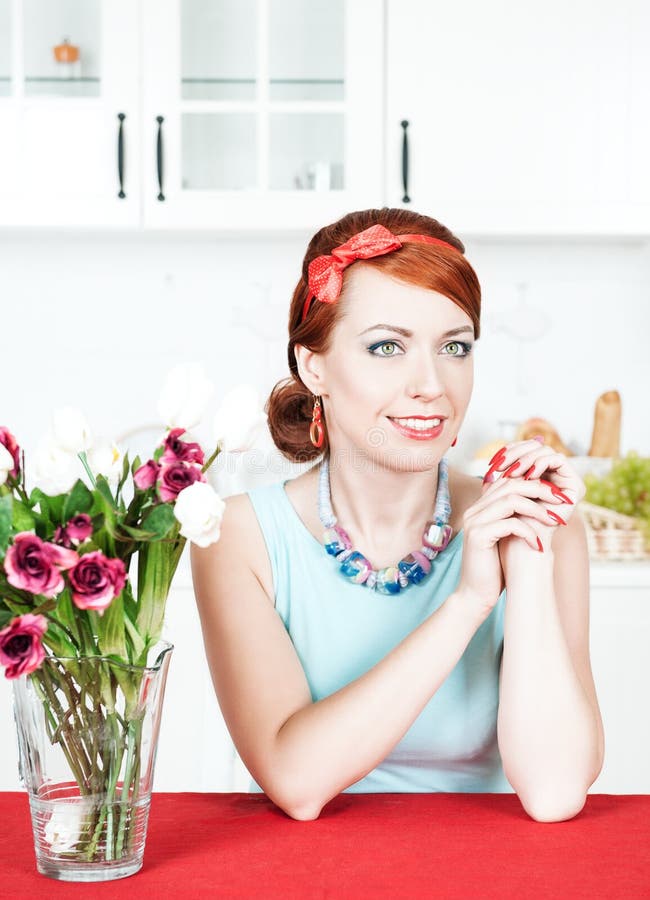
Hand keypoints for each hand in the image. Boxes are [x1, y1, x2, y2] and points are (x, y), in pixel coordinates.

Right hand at [457, 444, 570, 618]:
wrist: (476, 595)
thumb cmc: (495, 568)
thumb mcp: (507, 538)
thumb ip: (516, 518)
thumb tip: (542, 503)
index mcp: (481, 507)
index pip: (508, 481)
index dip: (534, 483)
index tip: (556, 495)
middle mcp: (475, 510)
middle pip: (510, 484)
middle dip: (540, 490)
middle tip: (561, 500)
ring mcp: (474, 522)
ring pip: (511, 500)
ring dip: (538, 509)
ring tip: (555, 521)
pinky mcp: (478, 536)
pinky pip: (510, 524)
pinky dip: (529, 532)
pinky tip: (538, 545)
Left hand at [482, 438, 585, 564]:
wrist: (518, 545)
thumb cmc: (507, 520)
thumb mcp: (501, 490)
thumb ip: (503, 471)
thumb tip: (498, 448)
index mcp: (539, 477)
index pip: (526, 451)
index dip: (510, 451)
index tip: (493, 461)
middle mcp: (555, 478)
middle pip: (537, 447)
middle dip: (516, 453)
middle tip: (501, 465)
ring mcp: (566, 481)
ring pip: (546, 451)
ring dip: (525, 459)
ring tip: (512, 473)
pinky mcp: (576, 485)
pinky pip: (558, 459)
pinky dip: (540, 463)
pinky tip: (526, 476)